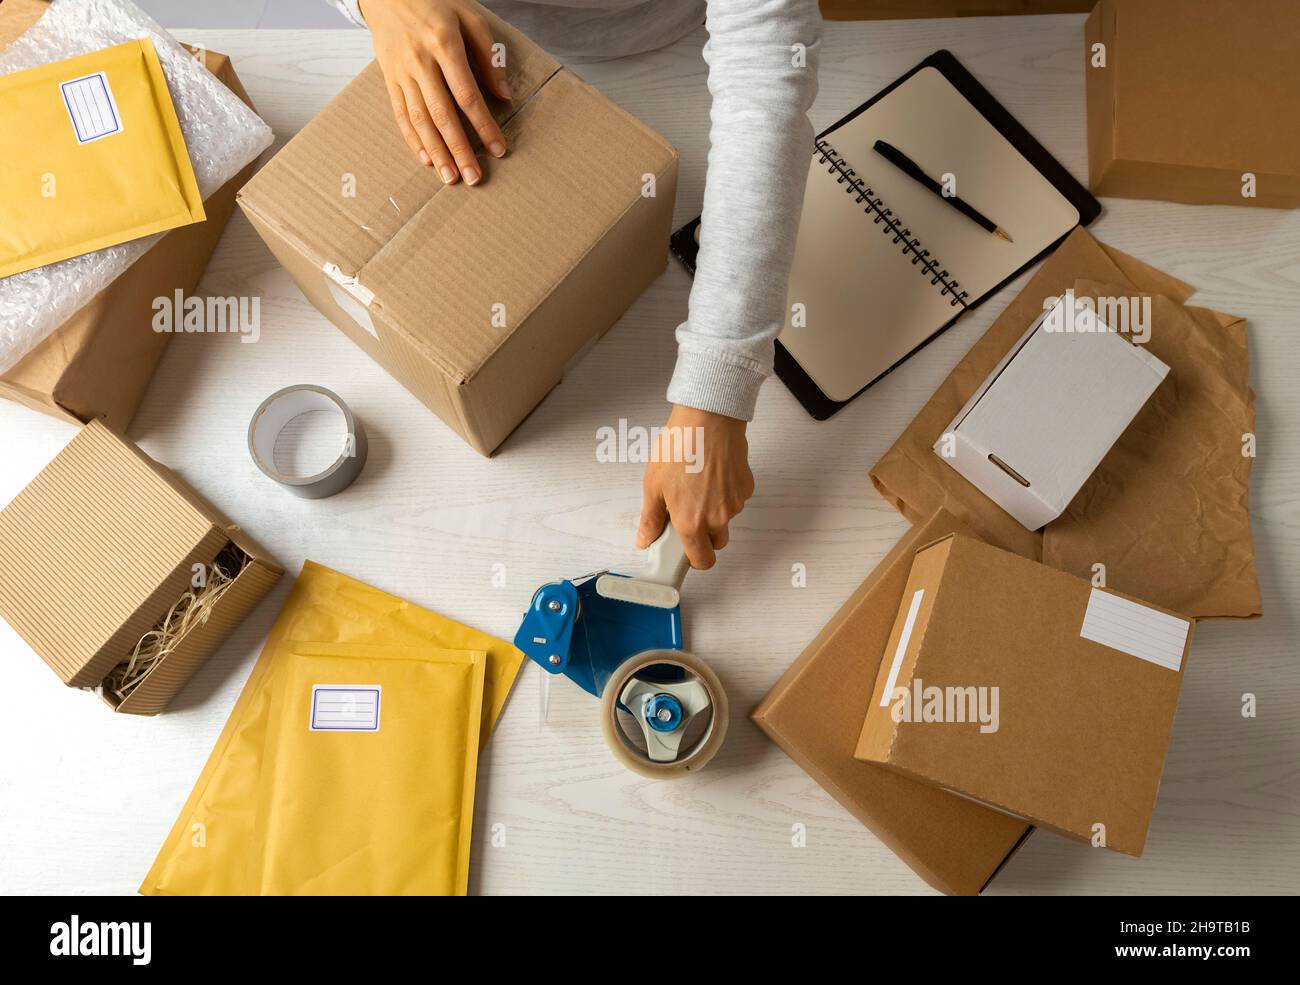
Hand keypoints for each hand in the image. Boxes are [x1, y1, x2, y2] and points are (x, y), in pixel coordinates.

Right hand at [360, 0, 509, 184]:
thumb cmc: (435, 2)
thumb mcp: (469, 16)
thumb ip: (488, 55)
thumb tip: (505, 95)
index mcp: (444, 44)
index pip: (467, 95)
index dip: (484, 125)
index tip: (498, 149)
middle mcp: (420, 62)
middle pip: (442, 114)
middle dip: (460, 150)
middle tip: (474, 178)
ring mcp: (401, 72)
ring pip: (420, 119)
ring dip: (436, 152)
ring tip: (451, 178)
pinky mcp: (389, 79)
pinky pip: (400, 114)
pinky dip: (413, 139)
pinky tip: (426, 159)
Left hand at [638, 406, 754, 569]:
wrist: (708, 419)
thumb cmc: (680, 447)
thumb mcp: (653, 485)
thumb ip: (651, 518)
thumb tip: (645, 539)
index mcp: (691, 523)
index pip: (702, 561)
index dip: (693, 559)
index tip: (685, 550)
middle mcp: (717, 518)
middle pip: (716, 542)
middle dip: (704, 534)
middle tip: (687, 512)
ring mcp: (735, 503)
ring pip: (726, 520)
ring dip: (714, 512)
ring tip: (697, 484)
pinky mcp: (746, 487)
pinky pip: (735, 500)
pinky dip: (725, 493)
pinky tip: (711, 474)